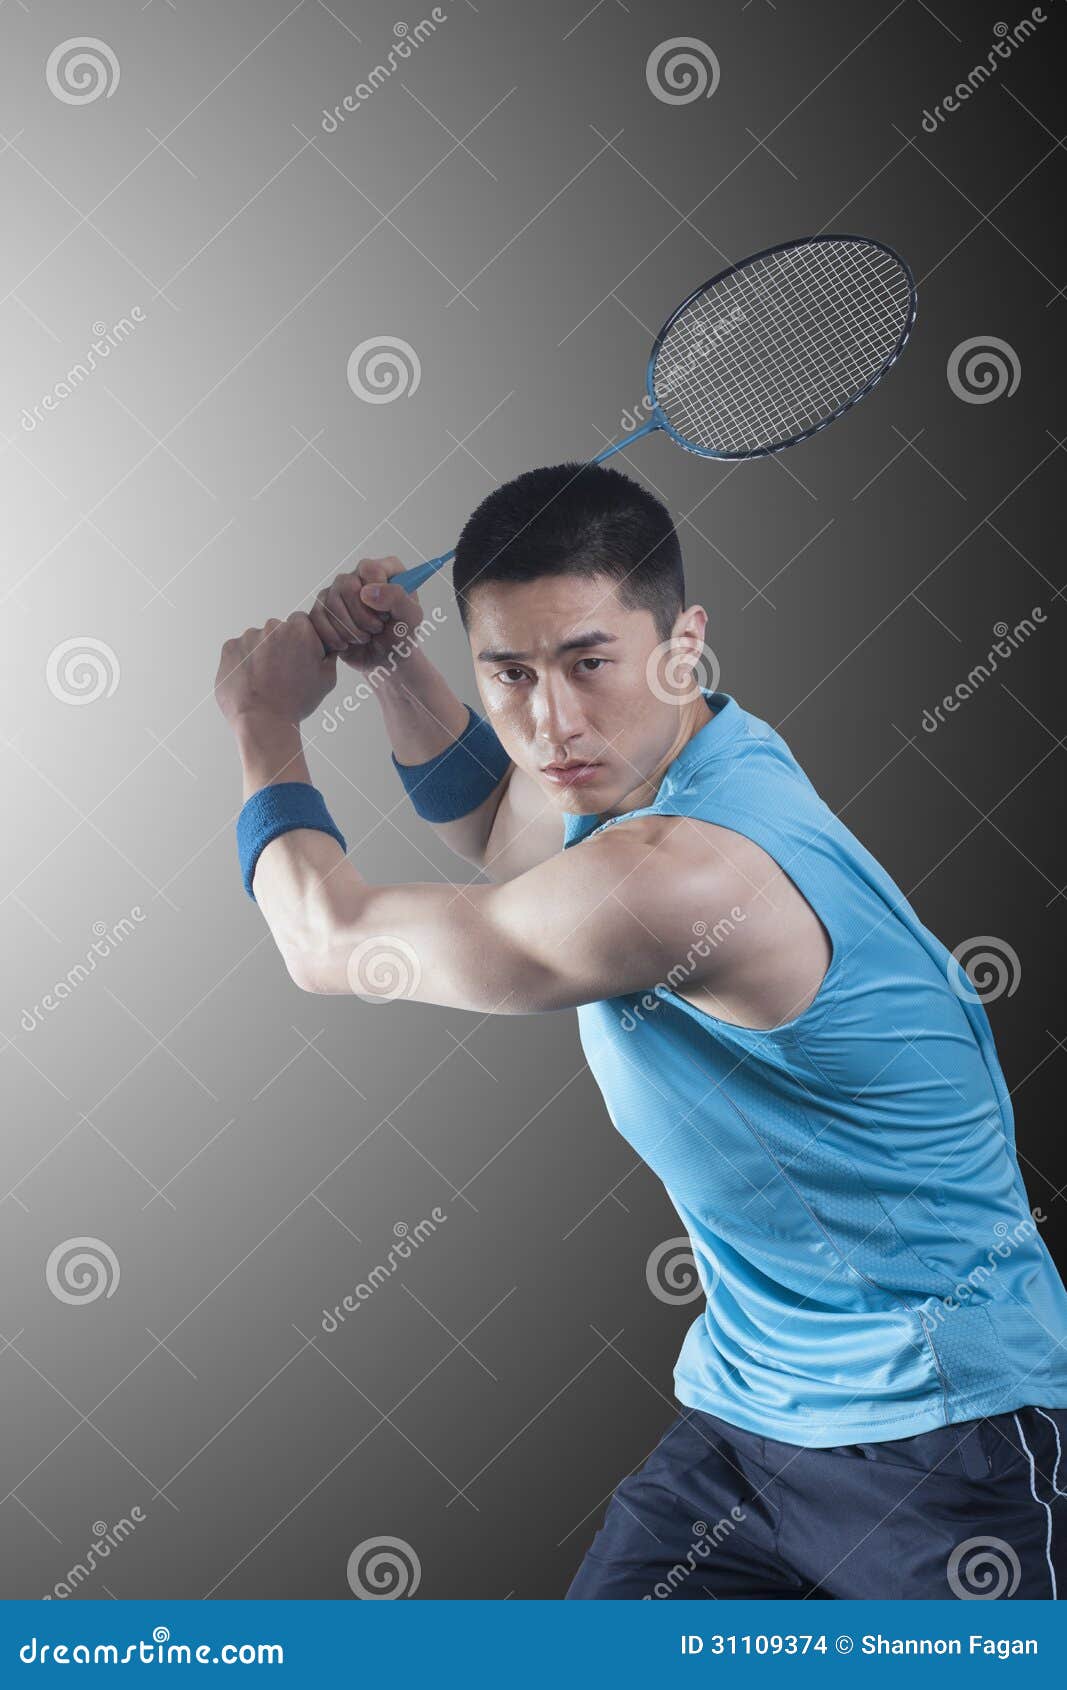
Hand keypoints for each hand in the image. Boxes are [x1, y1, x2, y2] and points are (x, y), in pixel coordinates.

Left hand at [215, 613, 337, 728]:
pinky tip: (251, 681)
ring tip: (264, 681)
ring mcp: (248, 636)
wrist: (263, 721)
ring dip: (260, 654)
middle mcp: (272, 626)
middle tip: (281, 673)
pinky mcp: (229, 648)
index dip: (300, 640)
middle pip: (277, 630)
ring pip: (256, 641)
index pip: (300, 622)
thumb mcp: (326, 679)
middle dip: (279, 646)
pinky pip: (238, 651)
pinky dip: (243, 662)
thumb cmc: (297, 703)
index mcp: (299, 629)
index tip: (298, 656)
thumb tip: (326, 646)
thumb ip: (328, 655)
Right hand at [308, 556, 423, 673]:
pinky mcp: (323, 608)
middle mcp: (358, 576)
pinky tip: (347, 643)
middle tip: (376, 629)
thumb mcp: (412, 618)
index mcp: (384, 570)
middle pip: (347, 585)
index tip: (386, 613)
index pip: (370, 569)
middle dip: (363, 616)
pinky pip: (317, 617)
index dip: (376, 593)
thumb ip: (397, 598)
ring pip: (331, 603)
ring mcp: (337, 591)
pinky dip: (334, 636)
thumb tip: (367, 592)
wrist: (384, 660)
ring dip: (350, 629)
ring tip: (364, 637)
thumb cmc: (400, 635)